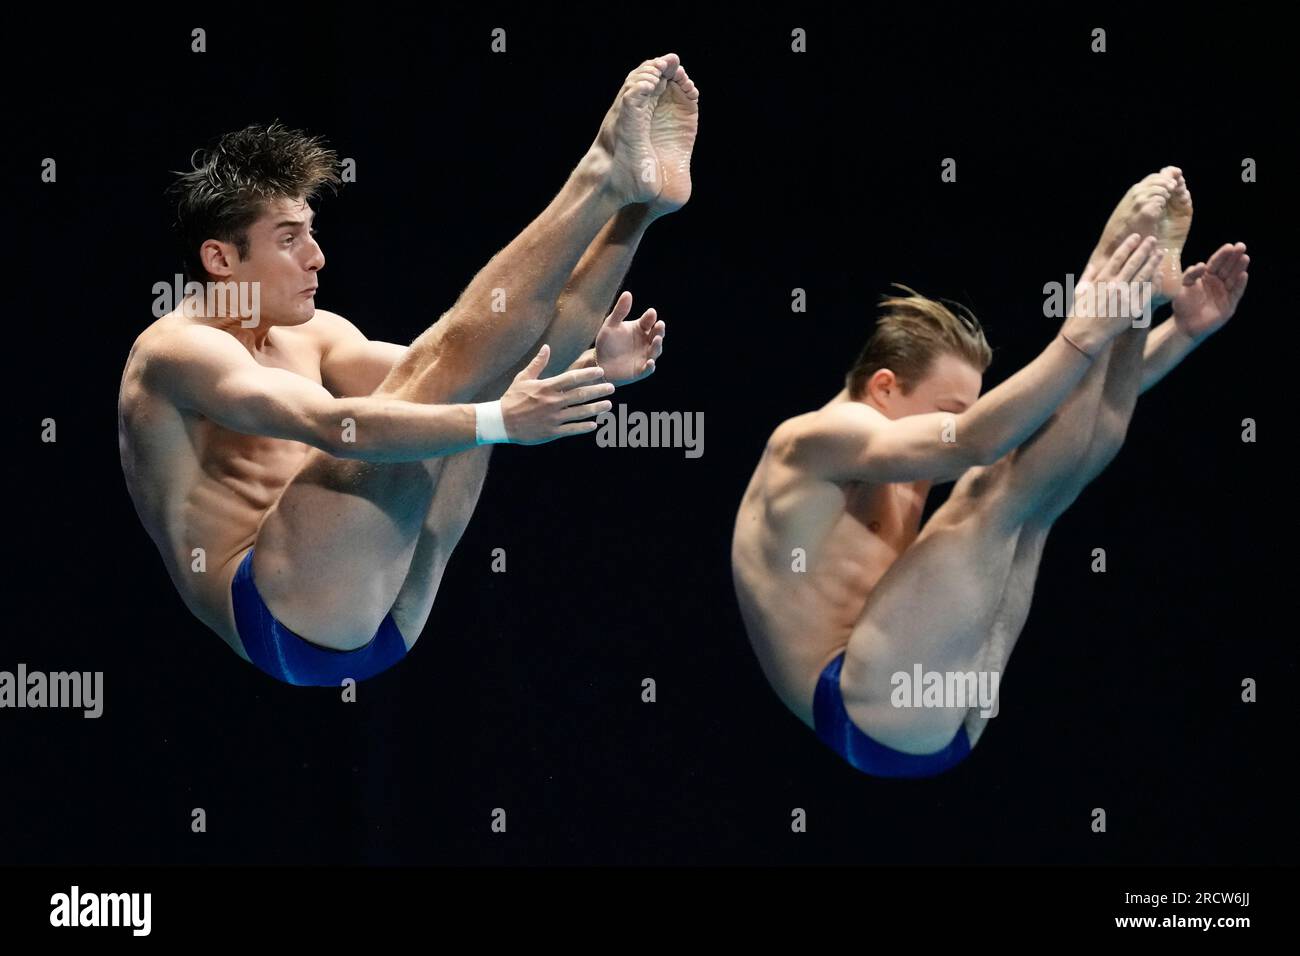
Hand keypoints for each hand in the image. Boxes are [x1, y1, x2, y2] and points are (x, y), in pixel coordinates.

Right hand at [499, 345, 614, 444]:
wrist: (500, 422)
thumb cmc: (512, 398)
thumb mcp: (523, 378)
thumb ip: (538, 363)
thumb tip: (546, 347)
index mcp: (546, 387)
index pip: (572, 378)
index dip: (588, 375)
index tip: (601, 372)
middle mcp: (552, 402)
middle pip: (580, 395)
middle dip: (598, 391)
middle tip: (612, 388)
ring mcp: (553, 418)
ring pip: (579, 412)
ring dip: (596, 408)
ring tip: (608, 405)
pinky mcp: (551, 432)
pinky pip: (572, 429)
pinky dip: (584, 427)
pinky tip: (594, 424)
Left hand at [594, 290, 665, 385]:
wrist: (599, 363)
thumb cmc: (606, 342)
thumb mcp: (611, 325)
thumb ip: (620, 311)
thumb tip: (627, 293)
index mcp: (640, 329)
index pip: (649, 321)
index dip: (651, 317)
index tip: (651, 313)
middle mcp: (646, 342)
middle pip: (656, 335)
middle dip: (659, 330)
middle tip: (660, 325)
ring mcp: (645, 356)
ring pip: (655, 350)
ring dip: (657, 346)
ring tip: (657, 339)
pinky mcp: (640, 370)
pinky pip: (648, 369)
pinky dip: (650, 366)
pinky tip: (650, 362)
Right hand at [1066, 233, 1163, 352]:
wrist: (1085, 335)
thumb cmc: (1079, 315)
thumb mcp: (1080, 292)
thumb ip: (1087, 277)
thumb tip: (1093, 265)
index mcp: (1101, 279)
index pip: (1118, 257)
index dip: (1128, 245)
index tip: (1136, 237)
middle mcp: (1115, 285)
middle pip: (1134, 262)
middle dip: (1144, 249)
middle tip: (1153, 240)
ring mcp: (1126, 296)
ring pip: (1144, 275)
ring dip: (1153, 262)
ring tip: (1160, 253)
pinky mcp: (1133, 308)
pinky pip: (1148, 292)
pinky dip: (1155, 282)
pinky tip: (1159, 274)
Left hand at [1172, 242, 1248, 340]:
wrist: (1184, 325)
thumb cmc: (1183, 304)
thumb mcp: (1183, 286)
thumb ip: (1190, 274)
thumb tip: (1201, 264)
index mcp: (1206, 276)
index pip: (1216, 263)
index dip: (1223, 255)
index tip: (1230, 246)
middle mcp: (1218, 283)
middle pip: (1227, 268)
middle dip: (1234, 257)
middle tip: (1242, 246)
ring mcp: (1224, 293)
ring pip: (1233, 278)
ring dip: (1239, 268)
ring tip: (1244, 257)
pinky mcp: (1229, 304)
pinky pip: (1236, 292)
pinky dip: (1240, 284)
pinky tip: (1244, 274)